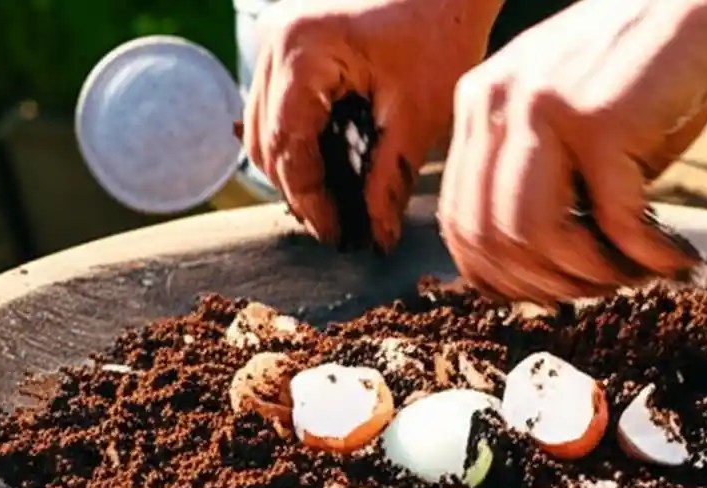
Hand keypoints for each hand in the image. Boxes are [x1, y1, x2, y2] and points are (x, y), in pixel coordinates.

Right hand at [244, 0, 500, 249]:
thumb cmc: (441, 30)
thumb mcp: (419, 112)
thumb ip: (390, 177)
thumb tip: (378, 235)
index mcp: (301, 52)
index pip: (287, 147)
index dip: (311, 201)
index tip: (338, 237)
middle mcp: (274, 40)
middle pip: (265, 141)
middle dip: (301, 190)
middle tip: (341, 229)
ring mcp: (275, 37)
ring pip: (265, 126)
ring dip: (298, 168)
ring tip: (340, 205)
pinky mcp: (289, 40)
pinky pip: (279, 104)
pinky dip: (303, 140)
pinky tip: (338, 166)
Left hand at [438, 0, 706, 302]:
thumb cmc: (643, 71)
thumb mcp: (569, 124)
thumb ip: (541, 182)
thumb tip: (537, 277)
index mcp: (479, 104)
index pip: (460, 222)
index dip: (502, 281)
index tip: (550, 297)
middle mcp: (498, 104)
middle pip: (494, 240)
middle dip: (551, 288)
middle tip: (602, 292)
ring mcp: (546, 109)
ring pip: (540, 238)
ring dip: (594, 277)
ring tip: (635, 276)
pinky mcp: (603, 121)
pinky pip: (618, 222)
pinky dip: (650, 257)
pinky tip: (675, 259)